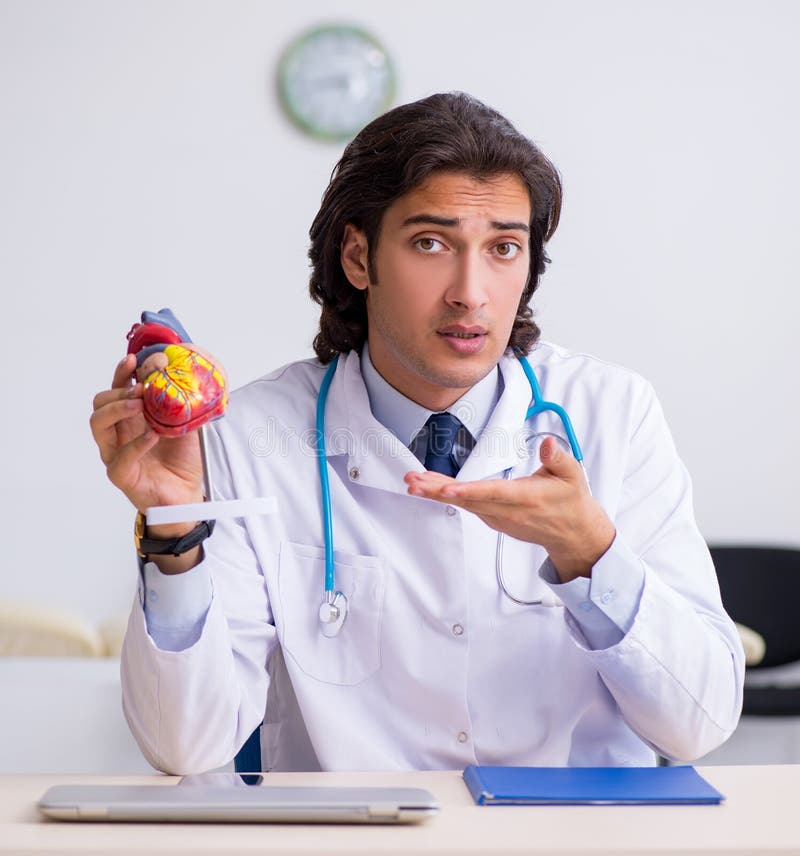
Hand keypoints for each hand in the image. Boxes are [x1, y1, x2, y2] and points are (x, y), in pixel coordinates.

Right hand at [90, 353, 204, 518]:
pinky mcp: (122, 474)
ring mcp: (116, 453)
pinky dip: (136, 443)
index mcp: (131, 418)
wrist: (187, 495)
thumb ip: (183, 403)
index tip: (134, 361)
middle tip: (141, 388)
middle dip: (119, 390)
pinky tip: (152, 435)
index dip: (122, 374)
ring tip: (140, 404)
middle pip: (100, 403)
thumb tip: (191, 377)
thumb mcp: (187, 424)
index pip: (116, 390)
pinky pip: (121, 457)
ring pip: (98, 424)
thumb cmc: (181, 460)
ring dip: (118, 409)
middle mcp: (119, 433)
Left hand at [404, 436, 615, 581]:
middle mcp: (508, 511)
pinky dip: (447, 496)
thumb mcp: (572, 475)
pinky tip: (431, 486)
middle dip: (439, 491)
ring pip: (464, 504)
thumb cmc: (570, 501)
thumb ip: (558, 458)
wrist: (571, 533)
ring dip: (437, 493)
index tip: (447, 490)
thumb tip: (548, 443)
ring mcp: (498, 518)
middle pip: (469, 500)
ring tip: (414, 482)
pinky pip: (466, 506)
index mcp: (526, 498)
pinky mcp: (492, 518)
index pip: (494, 494)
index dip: (469, 492)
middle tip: (414, 482)